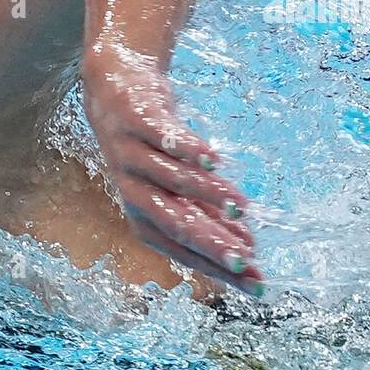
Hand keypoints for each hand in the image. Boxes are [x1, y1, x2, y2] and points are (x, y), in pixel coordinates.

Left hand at [83, 57, 263, 294]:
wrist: (113, 88)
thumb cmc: (151, 149)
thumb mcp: (176, 188)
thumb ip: (208, 217)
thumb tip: (246, 250)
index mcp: (144, 216)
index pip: (182, 249)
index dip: (217, 266)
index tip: (255, 281)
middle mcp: (134, 190)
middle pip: (174, 223)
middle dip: (210, 243)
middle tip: (245, 258)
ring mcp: (131, 155)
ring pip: (171, 181)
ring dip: (207, 194)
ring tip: (241, 207)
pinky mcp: (137, 121)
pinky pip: (163, 138)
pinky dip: (188, 149)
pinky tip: (214, 159)